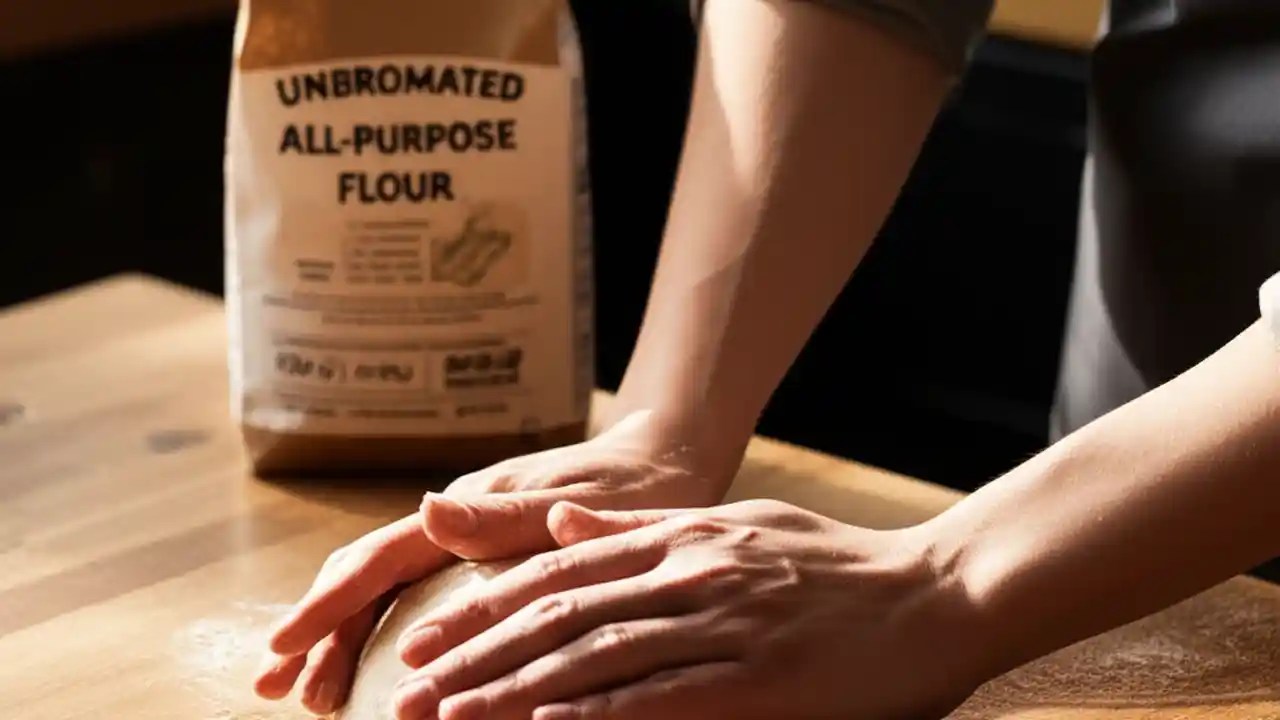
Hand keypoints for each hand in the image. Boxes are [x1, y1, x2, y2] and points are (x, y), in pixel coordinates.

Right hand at [253, 411, 734, 715]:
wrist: (667, 465)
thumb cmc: (629, 484)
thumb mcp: (573, 499)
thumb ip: (502, 513)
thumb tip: (425, 506)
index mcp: (466, 512)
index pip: (379, 561)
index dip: (328, 606)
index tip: (283, 647)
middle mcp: (456, 528)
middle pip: (369, 582)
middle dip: (319, 632)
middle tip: (278, 688)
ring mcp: (469, 548)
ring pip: (390, 597)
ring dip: (345, 640)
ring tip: (312, 692)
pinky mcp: (490, 567)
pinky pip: (425, 604)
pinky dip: (390, 637)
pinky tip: (380, 668)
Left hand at [390, 499, 989, 719]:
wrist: (936, 592)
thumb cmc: (833, 563)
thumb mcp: (736, 524)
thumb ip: (644, 523)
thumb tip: (561, 518)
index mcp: (685, 533)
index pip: (560, 568)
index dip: (486, 606)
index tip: (427, 639)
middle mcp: (695, 569)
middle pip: (563, 612)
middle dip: (478, 654)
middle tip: (410, 689)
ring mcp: (729, 622)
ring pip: (600, 655)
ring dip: (516, 688)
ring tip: (452, 716)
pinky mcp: (764, 678)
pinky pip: (668, 696)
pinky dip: (602, 711)